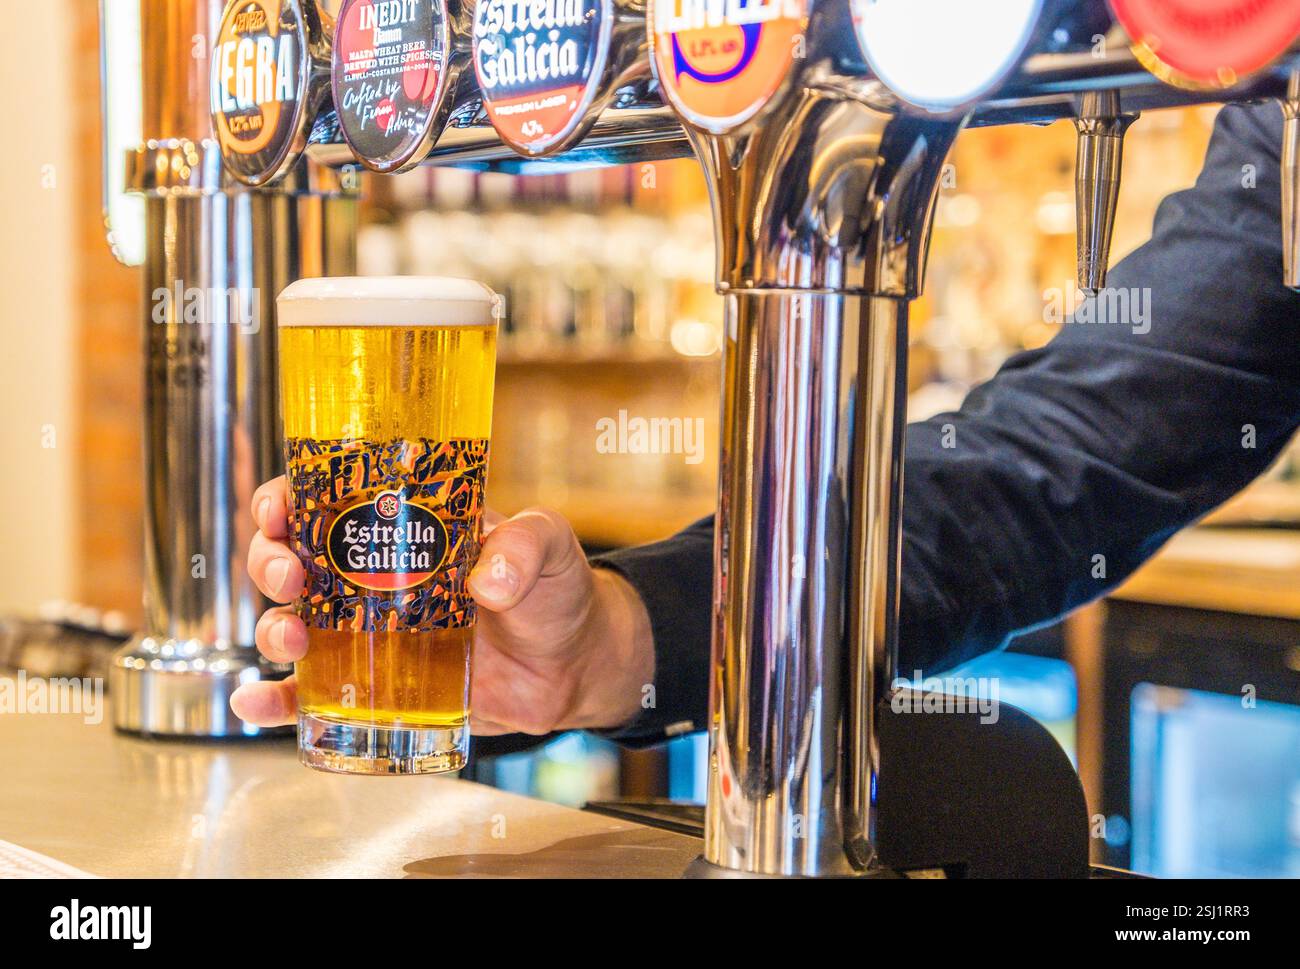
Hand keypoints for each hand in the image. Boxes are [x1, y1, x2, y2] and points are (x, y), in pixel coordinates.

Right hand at [230, 477, 654, 735]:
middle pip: (292, 558)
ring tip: (292, 639)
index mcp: (405, 527)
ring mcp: (370, 633)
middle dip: (271, 561)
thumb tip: (486, 580)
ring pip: (293, 622)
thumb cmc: (556, 591)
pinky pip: (313, 693)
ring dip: (273, 627)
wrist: (574, 665)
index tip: (280, 510)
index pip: (327, 499)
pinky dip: (277, 699)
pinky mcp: (377, 686)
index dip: (288, 499)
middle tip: (291, 575)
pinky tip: (259, 702)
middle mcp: (373, 577)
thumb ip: (525, 546)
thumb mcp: (549, 547)